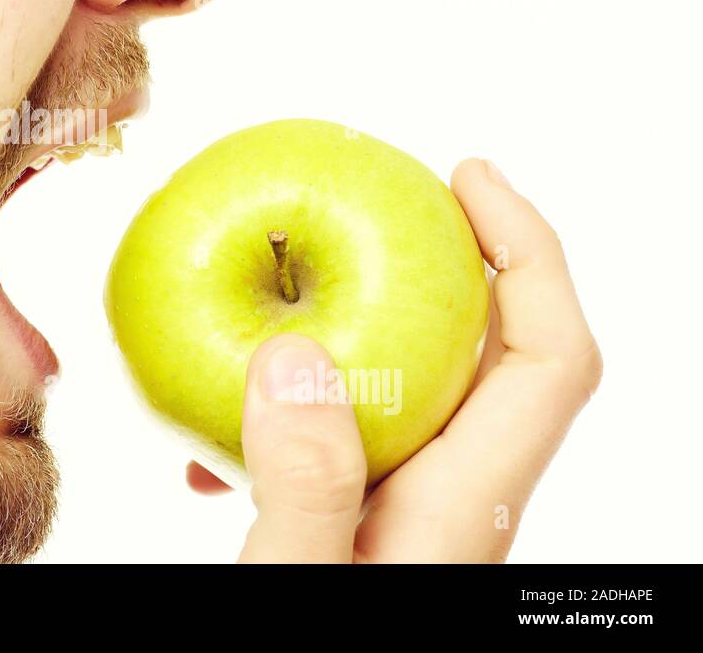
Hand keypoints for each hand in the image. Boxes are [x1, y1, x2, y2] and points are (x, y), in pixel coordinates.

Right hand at [189, 158, 602, 562]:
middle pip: (497, 351)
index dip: (526, 249)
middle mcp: (456, 502)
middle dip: (456, 257)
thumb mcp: (297, 586)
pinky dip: (300, 397)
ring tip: (287, 277)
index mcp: (465, 507)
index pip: (548, 355)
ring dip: (367, 316)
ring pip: (420, 383)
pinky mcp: (365, 528)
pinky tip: (216, 417)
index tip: (467, 176)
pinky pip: (354, 428)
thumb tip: (292, 358)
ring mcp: (411, 515)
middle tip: (392, 189)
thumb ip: (305, 486)